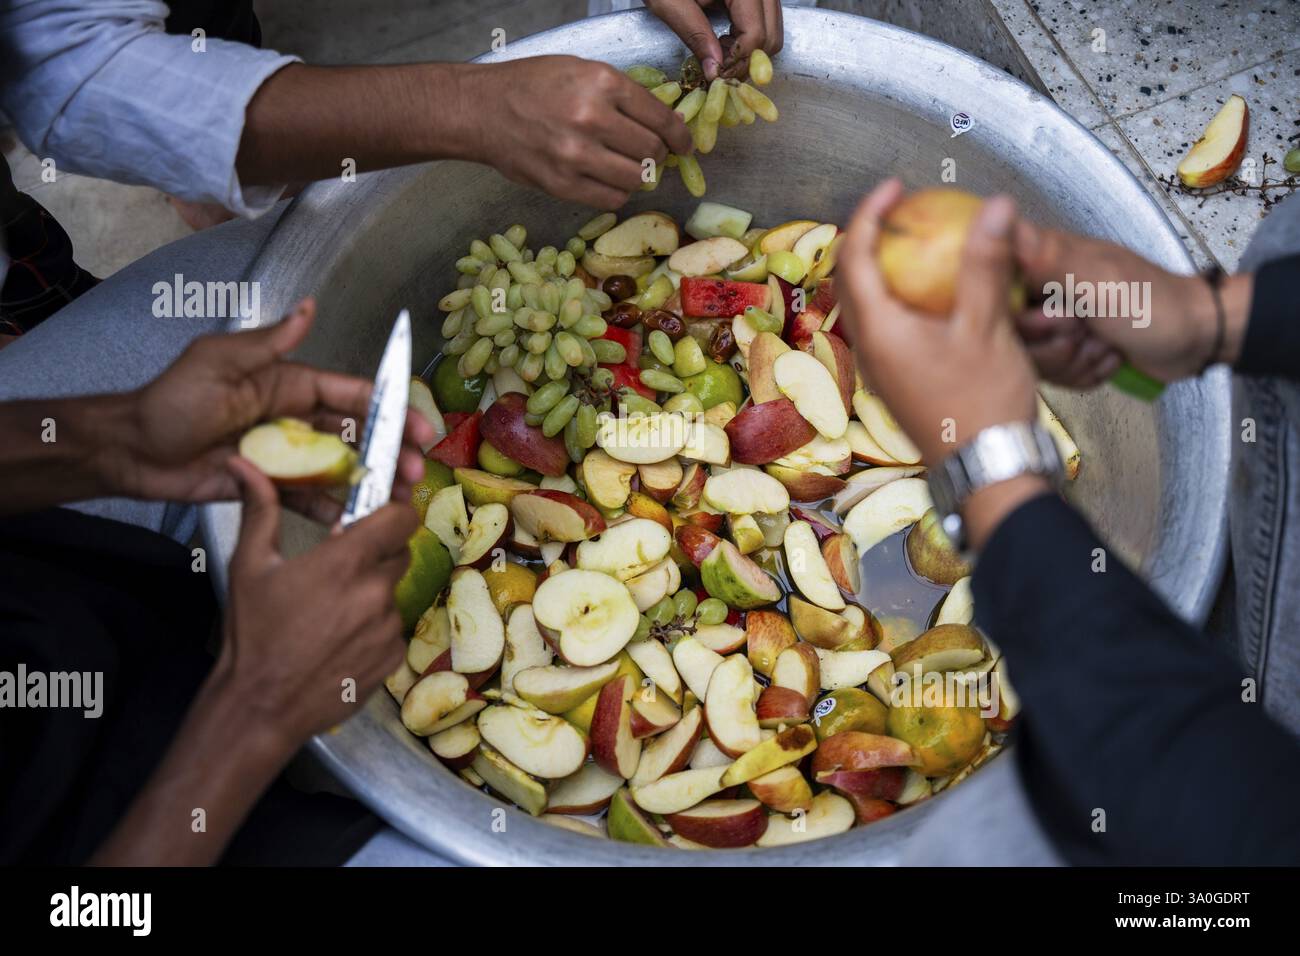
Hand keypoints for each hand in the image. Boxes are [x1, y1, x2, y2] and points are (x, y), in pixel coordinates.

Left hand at [109, 298, 430, 519]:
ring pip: (340, 469)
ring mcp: (284, 456)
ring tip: (396, 502)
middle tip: (416, 474)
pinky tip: (356, 523)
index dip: (388, 409)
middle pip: (355, 435)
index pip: (350, 395)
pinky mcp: (269, 488)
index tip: (419, 428)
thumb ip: (271, 342)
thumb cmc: (171, 402)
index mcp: (287, 384)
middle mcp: (292, 419)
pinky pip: (309, 500)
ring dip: (370, 483)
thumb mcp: (219, 362)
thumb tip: (310, 307)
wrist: (131, 452)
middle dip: (391, 453)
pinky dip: (333, 510)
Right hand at [213, 457, 415, 749]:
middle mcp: (375, 592)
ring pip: (394, 594)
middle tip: (342, 568)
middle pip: (399, 553)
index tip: (376, 518)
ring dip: (372, 595)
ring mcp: (388, 627)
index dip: (393, 513)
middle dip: (377, 554)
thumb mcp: (250, 566)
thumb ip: (259, 509)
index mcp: (346, 562)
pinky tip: (340, 639)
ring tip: (333, 612)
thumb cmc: (253, 633)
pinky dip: (374, 629)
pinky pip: (393, 629)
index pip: (401, 518)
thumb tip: (243, 464)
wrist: (261, 706)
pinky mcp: (393, 658)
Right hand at [467, 56, 691, 208]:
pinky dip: (618, 192)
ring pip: (636, 178)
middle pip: (651, 151)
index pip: (660, 118)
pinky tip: (609, 180)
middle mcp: (592, 119)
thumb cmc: (531, 85)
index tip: (683, 144)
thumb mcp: (582, 70)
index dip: (679, 136)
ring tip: (629, 167)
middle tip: (652, 155)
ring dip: (639, 176)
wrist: (482, 110)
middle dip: (658, 155)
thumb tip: (665, 124)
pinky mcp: (562, 184)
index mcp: (602, 83)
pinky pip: (611, 198)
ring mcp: (577, 155)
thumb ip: (622, 95)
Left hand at [646, 0, 783, 79]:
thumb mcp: (670, 2)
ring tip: (719, 49)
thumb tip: (715, 70)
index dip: (736, 60)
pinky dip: (750, 38)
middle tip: (717, 66)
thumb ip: (694, 34)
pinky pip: (766, 21)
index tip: (715, 74)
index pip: (755, 34)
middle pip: (771, 36)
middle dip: (745, 59)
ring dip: (749, 50)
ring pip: (772, 31)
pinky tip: (725, 38)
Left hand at [838, 180, 1045, 549]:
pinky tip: (932, 291)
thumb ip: (985, 265)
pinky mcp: (896, 379)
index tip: (894, 188)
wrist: (987, 469)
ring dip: (879, 267)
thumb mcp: (987, 327)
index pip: (854, 257)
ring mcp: (879, 368)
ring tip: (916, 245)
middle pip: (848, 279)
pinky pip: (883, 324)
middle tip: (901, 211)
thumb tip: (993, 206)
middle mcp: (868, 349)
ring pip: (863, 304)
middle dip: (867, 237)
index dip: (869, 214)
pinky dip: (896, 295)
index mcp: (879, 331)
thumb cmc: (984, 403)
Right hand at [1012, 221, 1244, 384]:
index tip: (1042, 316)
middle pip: (1006, 331)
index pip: (989, 281)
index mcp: (1042, 261)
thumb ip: (1047, 258)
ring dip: (1071, 360)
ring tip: (1102, 343)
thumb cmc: (1154, 305)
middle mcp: (1040, 290)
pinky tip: (1105, 357)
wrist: (1196, 338)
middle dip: (1050, 342)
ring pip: (1029, 358)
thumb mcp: (1099, 280)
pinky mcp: (1063, 350)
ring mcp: (1052, 323)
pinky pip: (1050, 375)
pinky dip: (1081, 373)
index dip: (1008, 308)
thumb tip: (999, 219)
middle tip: (1085, 330)